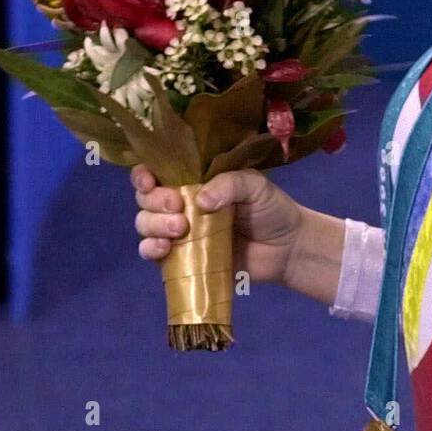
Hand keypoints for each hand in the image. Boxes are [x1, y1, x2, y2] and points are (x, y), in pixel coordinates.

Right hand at [132, 163, 304, 288]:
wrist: (287, 248)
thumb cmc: (271, 209)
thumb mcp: (255, 186)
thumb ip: (229, 184)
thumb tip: (200, 200)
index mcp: (196, 180)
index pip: (159, 172)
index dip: (145, 174)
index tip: (150, 180)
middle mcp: (181, 203)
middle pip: (146, 199)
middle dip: (154, 201)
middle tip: (178, 206)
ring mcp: (180, 232)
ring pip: (145, 224)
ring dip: (153, 225)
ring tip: (179, 229)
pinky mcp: (182, 258)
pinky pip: (153, 253)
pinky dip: (150, 250)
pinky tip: (165, 249)